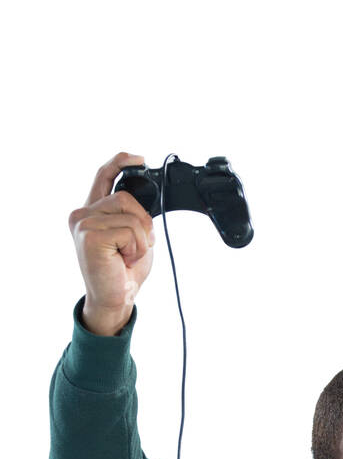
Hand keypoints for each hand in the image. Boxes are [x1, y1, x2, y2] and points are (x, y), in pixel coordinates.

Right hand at [68, 151, 154, 329]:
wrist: (116, 299)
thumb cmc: (123, 271)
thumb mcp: (132, 236)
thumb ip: (130, 214)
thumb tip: (144, 193)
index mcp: (92, 211)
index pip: (103, 175)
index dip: (120, 162)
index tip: (140, 158)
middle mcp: (82, 213)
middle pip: (126, 197)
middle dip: (143, 224)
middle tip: (135, 248)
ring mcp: (82, 223)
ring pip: (131, 216)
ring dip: (141, 240)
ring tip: (127, 256)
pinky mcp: (89, 235)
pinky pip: (129, 231)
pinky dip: (136, 248)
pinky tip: (123, 261)